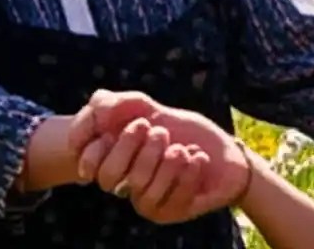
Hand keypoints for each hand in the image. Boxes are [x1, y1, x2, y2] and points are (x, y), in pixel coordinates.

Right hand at [69, 90, 252, 222]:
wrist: (226, 153)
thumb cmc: (186, 130)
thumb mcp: (153, 107)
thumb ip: (121, 102)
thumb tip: (97, 109)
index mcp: (116, 158)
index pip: (87, 161)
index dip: (103, 145)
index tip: (139, 122)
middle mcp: (126, 182)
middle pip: (109, 176)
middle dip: (135, 148)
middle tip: (161, 131)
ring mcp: (147, 200)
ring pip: (139, 187)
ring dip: (165, 161)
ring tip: (182, 148)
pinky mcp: (169, 212)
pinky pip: (169, 199)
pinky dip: (186, 173)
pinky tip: (198, 159)